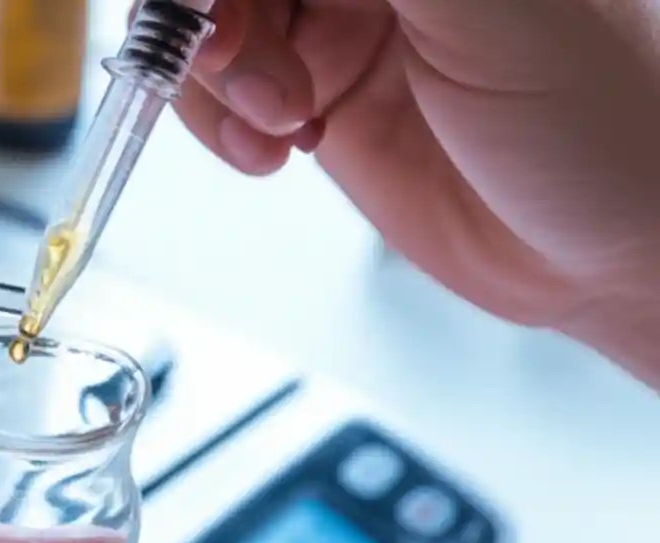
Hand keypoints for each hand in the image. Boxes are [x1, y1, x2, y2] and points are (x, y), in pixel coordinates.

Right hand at [176, 0, 659, 387]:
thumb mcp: (489, 4)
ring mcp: (339, 27)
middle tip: (225, 59)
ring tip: (279, 123)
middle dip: (207, 16)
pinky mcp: (317, 99)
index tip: (203, 10)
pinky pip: (224, 95)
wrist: (612, 247)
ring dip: (215, 78)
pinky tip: (272, 150)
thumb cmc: (603, 112)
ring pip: (211, 28)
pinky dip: (221, 122)